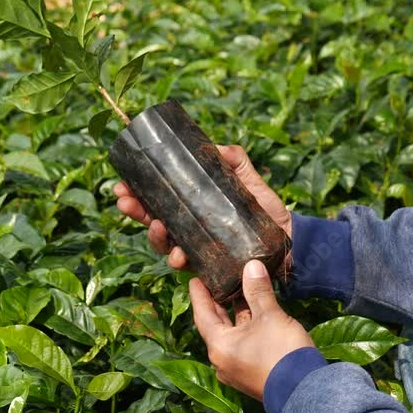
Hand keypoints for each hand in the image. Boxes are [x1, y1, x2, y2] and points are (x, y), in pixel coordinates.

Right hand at [113, 144, 292, 270]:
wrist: (289, 238)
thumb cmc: (266, 208)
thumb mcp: (249, 179)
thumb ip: (235, 160)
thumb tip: (215, 146)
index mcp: (191, 206)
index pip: (157, 199)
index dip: (137, 193)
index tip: (122, 184)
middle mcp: (188, 227)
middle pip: (152, 220)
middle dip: (134, 212)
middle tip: (124, 201)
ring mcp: (196, 247)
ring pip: (164, 244)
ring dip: (154, 235)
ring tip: (156, 225)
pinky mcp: (209, 265)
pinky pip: (187, 265)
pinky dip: (178, 259)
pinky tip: (178, 254)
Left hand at [190, 259, 314, 400]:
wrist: (305, 391)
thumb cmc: (282, 353)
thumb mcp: (270, 316)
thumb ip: (258, 291)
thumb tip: (251, 266)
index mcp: (218, 346)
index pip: (202, 314)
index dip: (199, 294)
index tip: (196, 279)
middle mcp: (222, 359)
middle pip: (215, 325)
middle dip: (217, 302)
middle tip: (216, 281)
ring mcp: (236, 368)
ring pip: (231, 334)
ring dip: (235, 314)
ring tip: (238, 292)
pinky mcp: (251, 372)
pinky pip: (242, 344)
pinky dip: (245, 327)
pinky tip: (255, 314)